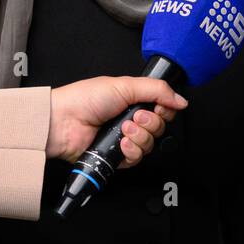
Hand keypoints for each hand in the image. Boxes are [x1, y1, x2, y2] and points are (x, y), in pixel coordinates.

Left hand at [47, 76, 187, 165]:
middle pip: (158, 128)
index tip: (157, 106)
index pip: (162, 109)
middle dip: (150, 122)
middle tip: (134, 116)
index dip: (164, 109)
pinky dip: (131, 151)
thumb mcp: (124, 85)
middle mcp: (129, 120)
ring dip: (139, 136)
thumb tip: (180, 99)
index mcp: (132, 101)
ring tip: (123, 128)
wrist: (63, 121)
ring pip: (149, 144)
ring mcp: (123, 139)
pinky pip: (136, 158)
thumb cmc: (84, 99)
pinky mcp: (116, 156)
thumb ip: (157, 90)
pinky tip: (121, 143)